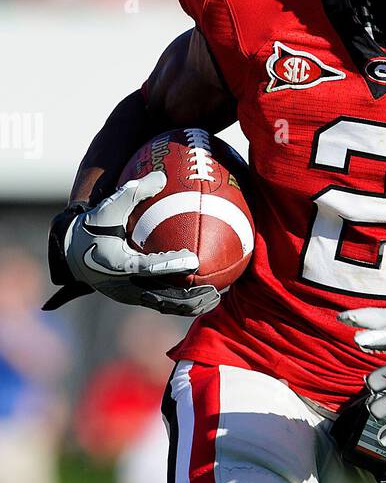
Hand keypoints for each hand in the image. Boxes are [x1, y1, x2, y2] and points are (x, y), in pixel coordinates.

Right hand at [63, 172, 219, 315]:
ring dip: (190, 305)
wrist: (72, 254)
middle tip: (214, 290)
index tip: (194, 260)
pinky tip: (203, 296)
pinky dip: (182, 304)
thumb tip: (162, 177)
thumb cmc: (94, 228)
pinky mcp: (135, 298)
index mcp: (119, 264)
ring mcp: (131, 295)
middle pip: (163, 298)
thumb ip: (135, 192)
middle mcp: (126, 285)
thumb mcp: (110, 207)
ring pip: (165, 306)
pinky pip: (162, 304)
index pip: (148, 267)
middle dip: (189, 298)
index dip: (171, 265)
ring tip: (216, 298)